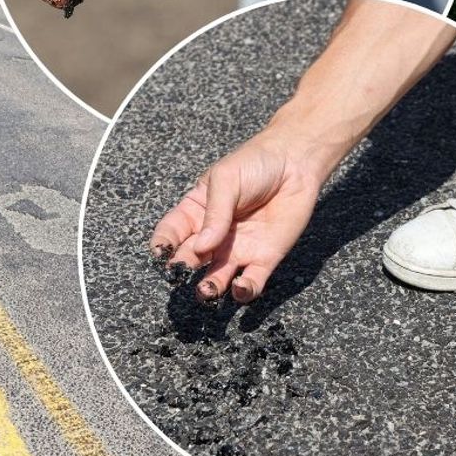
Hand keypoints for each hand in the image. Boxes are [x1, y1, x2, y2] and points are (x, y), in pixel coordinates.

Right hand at [150, 129, 328, 303]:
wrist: (295, 163)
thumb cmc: (255, 164)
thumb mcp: (226, 180)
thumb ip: (215, 213)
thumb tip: (201, 246)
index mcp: (196, 212)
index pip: (171, 232)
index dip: (162, 244)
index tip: (160, 253)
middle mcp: (213, 236)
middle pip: (190, 258)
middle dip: (181, 269)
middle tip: (179, 274)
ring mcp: (237, 250)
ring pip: (217, 277)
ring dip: (209, 288)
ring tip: (206, 291)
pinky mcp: (264, 259)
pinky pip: (251, 282)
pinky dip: (243, 292)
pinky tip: (239, 288)